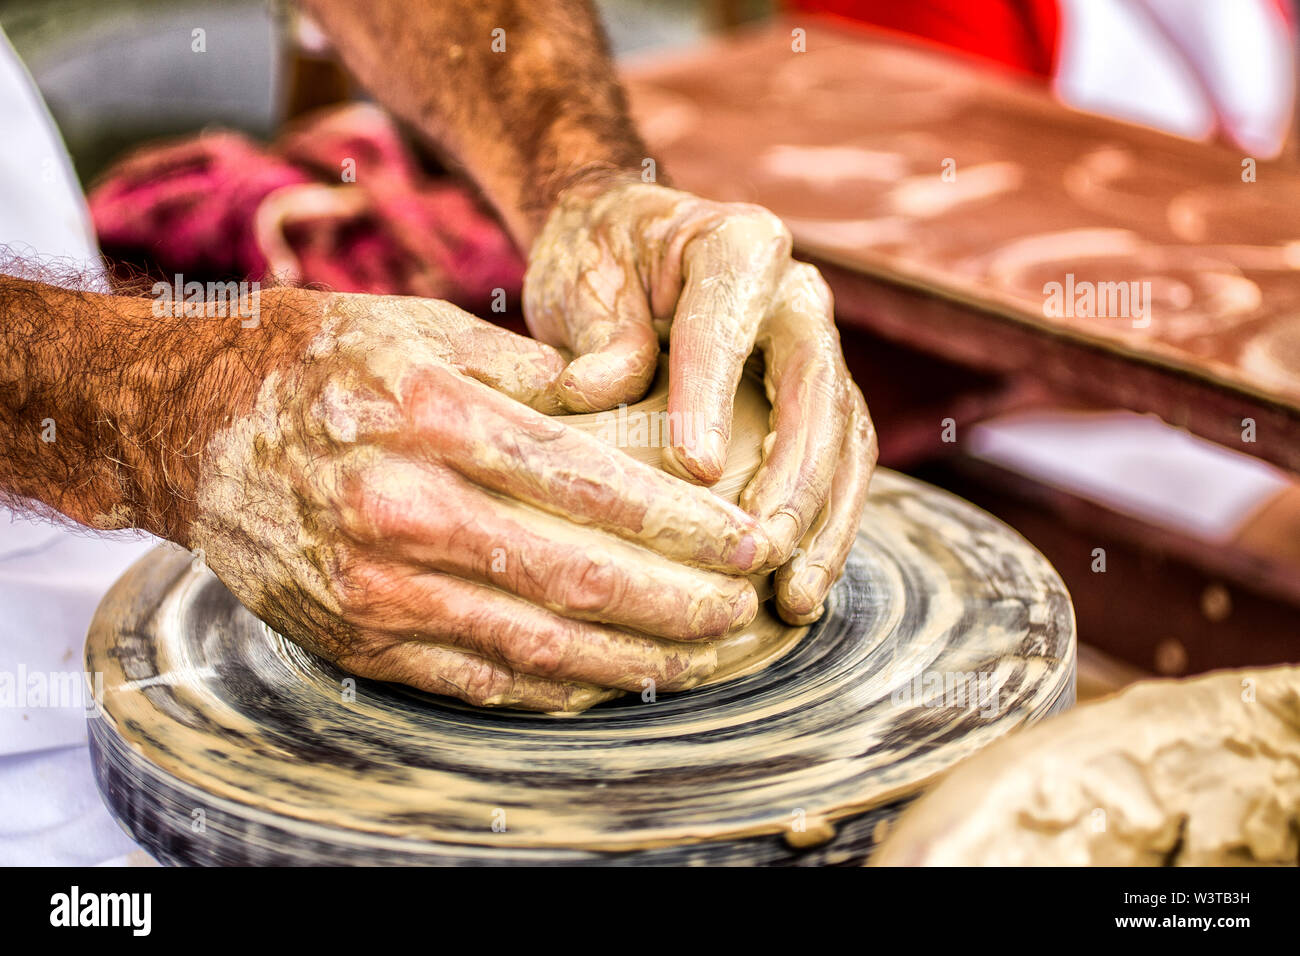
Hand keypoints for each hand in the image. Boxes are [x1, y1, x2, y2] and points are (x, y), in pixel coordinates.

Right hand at [187, 291, 769, 710]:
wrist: (188, 428)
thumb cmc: (315, 362)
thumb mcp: (418, 328)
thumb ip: (528, 370)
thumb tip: (628, 406)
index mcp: (432, 416)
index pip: (591, 483)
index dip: (684, 523)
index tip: (745, 540)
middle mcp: (404, 508)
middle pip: (578, 577)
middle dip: (681, 602)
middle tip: (746, 608)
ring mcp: (376, 587)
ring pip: (537, 645)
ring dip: (635, 660)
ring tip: (703, 656)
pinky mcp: (356, 639)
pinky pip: (478, 681)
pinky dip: (557, 687)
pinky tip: (612, 679)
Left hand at [524, 178, 876, 623]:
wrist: (625, 247)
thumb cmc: (601, 260)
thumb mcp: (584, 279)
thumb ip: (601, 334)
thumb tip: (591, 389)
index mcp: (739, 246)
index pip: (727, 324)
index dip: (713, 397)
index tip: (694, 470)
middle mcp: (797, 299)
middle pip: (816, 392)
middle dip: (795, 483)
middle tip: (759, 553)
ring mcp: (816, 354)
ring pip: (844, 442)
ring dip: (822, 524)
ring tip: (792, 598)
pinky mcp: (816, 405)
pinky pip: (837, 469)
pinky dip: (821, 531)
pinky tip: (797, 590)